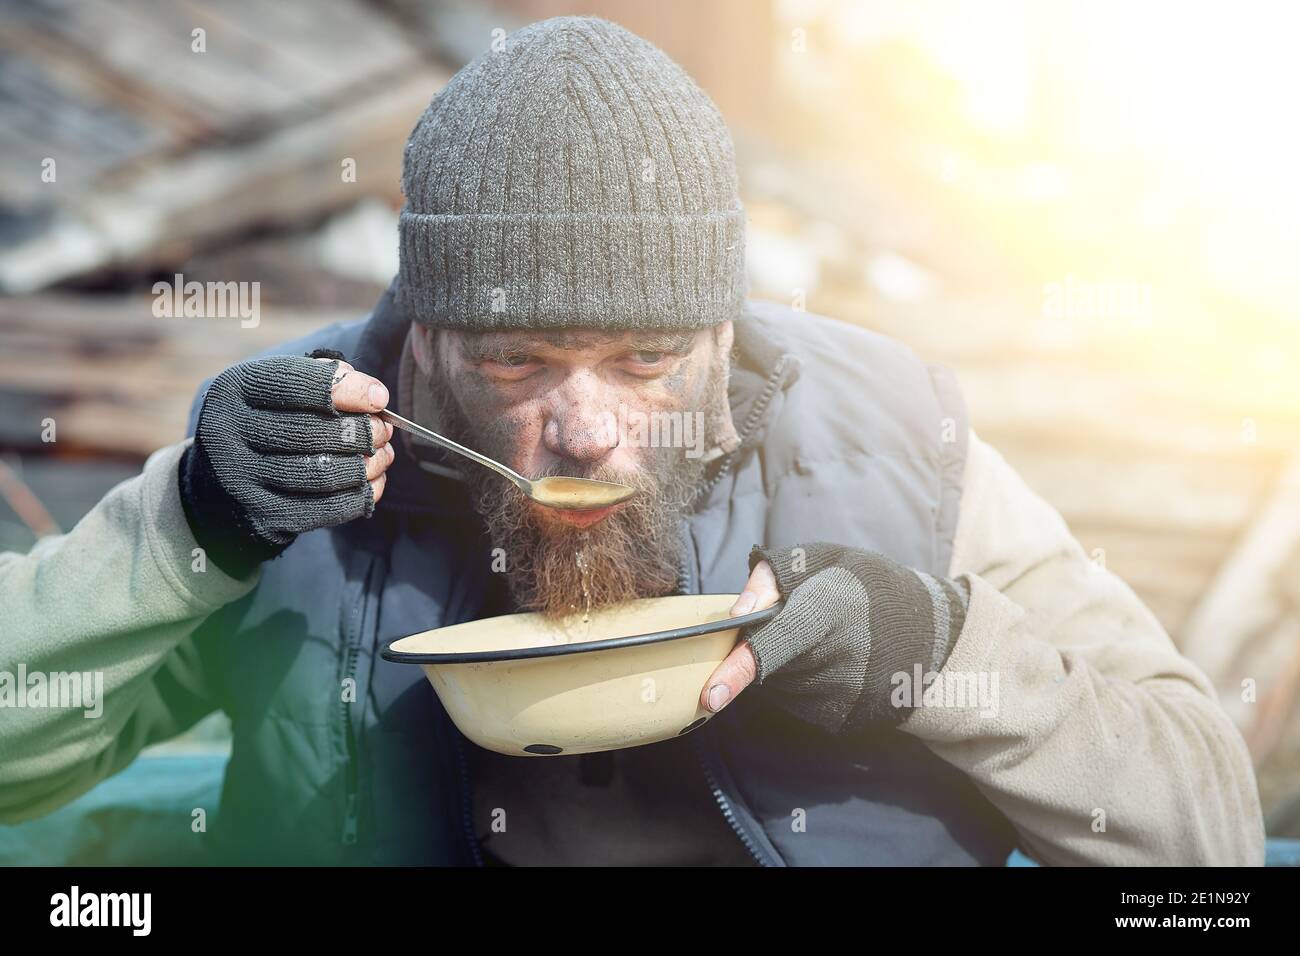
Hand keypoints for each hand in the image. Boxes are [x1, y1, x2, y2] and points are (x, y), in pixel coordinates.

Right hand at [179, 353, 396, 577]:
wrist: (223, 474)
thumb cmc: (269, 418)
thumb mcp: (281, 387)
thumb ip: (324, 379)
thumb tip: (374, 396)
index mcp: (235, 389)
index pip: (295, 383)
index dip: (347, 390)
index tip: (380, 398)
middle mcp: (229, 433)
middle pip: (311, 433)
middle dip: (360, 432)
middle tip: (382, 431)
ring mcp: (242, 479)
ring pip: (320, 473)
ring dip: (365, 465)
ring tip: (382, 455)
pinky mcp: (262, 515)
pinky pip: (323, 510)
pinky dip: (358, 496)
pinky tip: (373, 483)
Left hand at [700, 543, 969, 732]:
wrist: (929, 633)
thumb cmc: (864, 586)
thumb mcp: (821, 560)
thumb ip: (772, 577)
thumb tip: (735, 613)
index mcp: (827, 612)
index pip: (773, 645)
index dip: (738, 670)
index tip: (710, 696)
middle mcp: (836, 661)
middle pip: (770, 664)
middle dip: (768, 645)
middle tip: (803, 621)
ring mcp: (842, 696)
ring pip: (780, 684)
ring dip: (786, 663)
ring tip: (824, 639)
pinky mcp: (843, 718)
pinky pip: (798, 700)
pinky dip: (801, 681)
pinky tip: (830, 661)